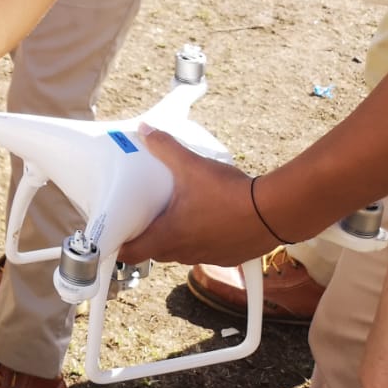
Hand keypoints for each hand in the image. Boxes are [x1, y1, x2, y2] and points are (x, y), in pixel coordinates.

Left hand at [116, 126, 273, 266]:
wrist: (274, 212)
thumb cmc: (229, 194)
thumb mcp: (191, 165)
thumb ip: (165, 147)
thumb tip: (145, 130)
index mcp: (168, 236)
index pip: (131, 253)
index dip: (118, 245)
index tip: (112, 235)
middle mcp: (185, 253)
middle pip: (155, 251)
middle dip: (146, 237)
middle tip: (141, 218)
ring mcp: (208, 257)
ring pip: (180, 252)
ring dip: (174, 238)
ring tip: (173, 215)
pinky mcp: (228, 256)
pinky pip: (205, 250)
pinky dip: (200, 238)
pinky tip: (206, 219)